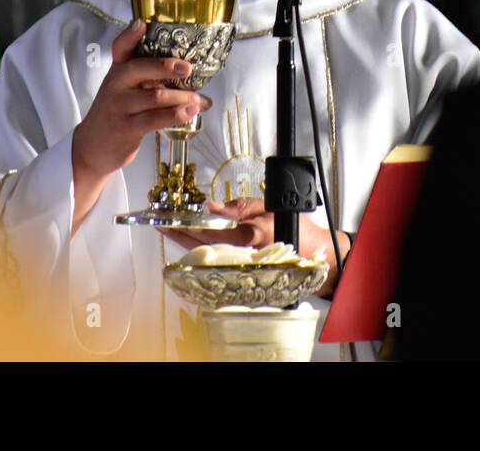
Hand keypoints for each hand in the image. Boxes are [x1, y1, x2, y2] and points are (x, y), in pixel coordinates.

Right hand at [72, 19, 212, 180]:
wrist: (92, 147)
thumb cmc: (116, 113)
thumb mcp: (123, 89)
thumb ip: (145, 77)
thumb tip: (186, 70)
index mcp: (117, 71)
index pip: (120, 48)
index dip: (130, 34)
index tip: (142, 23)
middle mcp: (116, 85)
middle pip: (140, 68)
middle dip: (166, 66)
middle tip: (188, 67)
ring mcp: (120, 107)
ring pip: (155, 96)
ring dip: (183, 97)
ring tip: (201, 100)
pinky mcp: (127, 128)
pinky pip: (155, 119)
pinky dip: (176, 115)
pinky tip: (190, 113)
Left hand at [160, 198, 350, 297]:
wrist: (315, 253)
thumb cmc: (295, 228)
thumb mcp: (270, 207)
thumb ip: (241, 206)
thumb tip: (213, 206)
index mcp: (252, 236)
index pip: (212, 233)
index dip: (189, 228)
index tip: (171, 221)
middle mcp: (245, 255)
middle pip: (204, 249)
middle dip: (181, 238)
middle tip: (163, 227)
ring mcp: (244, 267)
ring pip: (209, 257)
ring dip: (189, 246)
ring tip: (173, 234)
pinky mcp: (245, 273)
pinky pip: (219, 263)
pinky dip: (204, 254)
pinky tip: (193, 246)